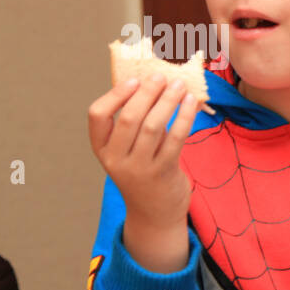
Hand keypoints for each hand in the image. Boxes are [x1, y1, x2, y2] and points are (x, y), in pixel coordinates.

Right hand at [88, 73, 200, 230]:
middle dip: (146, 93)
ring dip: (168, 102)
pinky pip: (175, 139)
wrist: (155, 213)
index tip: (134, 79)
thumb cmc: (144, 171)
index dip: (115, 94)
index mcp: (102, 149)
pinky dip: (184, 117)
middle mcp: (115, 160)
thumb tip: (154, 85)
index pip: (97, 116)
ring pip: (153, 127)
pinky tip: (192, 102)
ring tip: (179, 85)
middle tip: (161, 76)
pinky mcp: (163, 173)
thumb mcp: (130, 150)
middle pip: (128, 118)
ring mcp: (139, 168)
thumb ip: (136, 123)